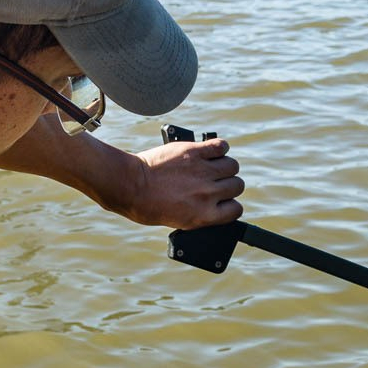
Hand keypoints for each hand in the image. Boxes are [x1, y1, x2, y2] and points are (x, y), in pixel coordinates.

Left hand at [115, 137, 243, 228]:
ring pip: (232, 166)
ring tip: (212, 166)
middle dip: (227, 185)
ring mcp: (203, 172)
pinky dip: (219, 146)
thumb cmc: (149, 206)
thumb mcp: (180, 221)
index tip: (223, 201)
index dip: (230, 204)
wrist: (131, 186)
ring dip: (225, 166)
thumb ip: (202, 213)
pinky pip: (221, 146)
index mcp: (205, 215)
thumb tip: (217, 203)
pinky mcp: (194, 152)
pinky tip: (211, 150)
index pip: (236, 209)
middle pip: (237, 185)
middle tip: (214, 182)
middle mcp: (208, 194)